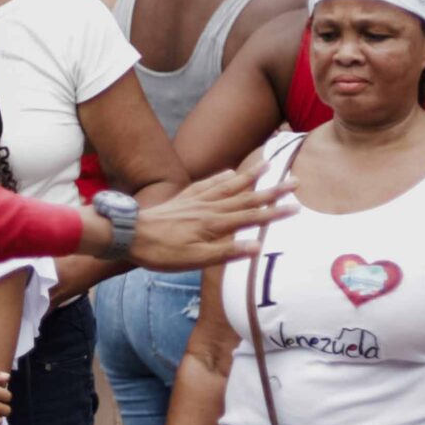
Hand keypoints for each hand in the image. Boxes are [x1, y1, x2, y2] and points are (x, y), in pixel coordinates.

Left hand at [124, 169, 294, 271]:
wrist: (127, 234)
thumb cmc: (160, 252)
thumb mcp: (194, 259)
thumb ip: (226, 252)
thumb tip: (258, 246)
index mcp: (214, 224)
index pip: (252, 217)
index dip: (275, 212)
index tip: (297, 206)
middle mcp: (208, 207)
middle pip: (246, 197)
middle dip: (272, 190)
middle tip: (296, 181)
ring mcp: (195, 200)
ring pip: (229, 185)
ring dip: (250, 176)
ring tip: (268, 165)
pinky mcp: (183, 198)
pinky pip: (206, 183)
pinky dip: (221, 177)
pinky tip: (229, 171)